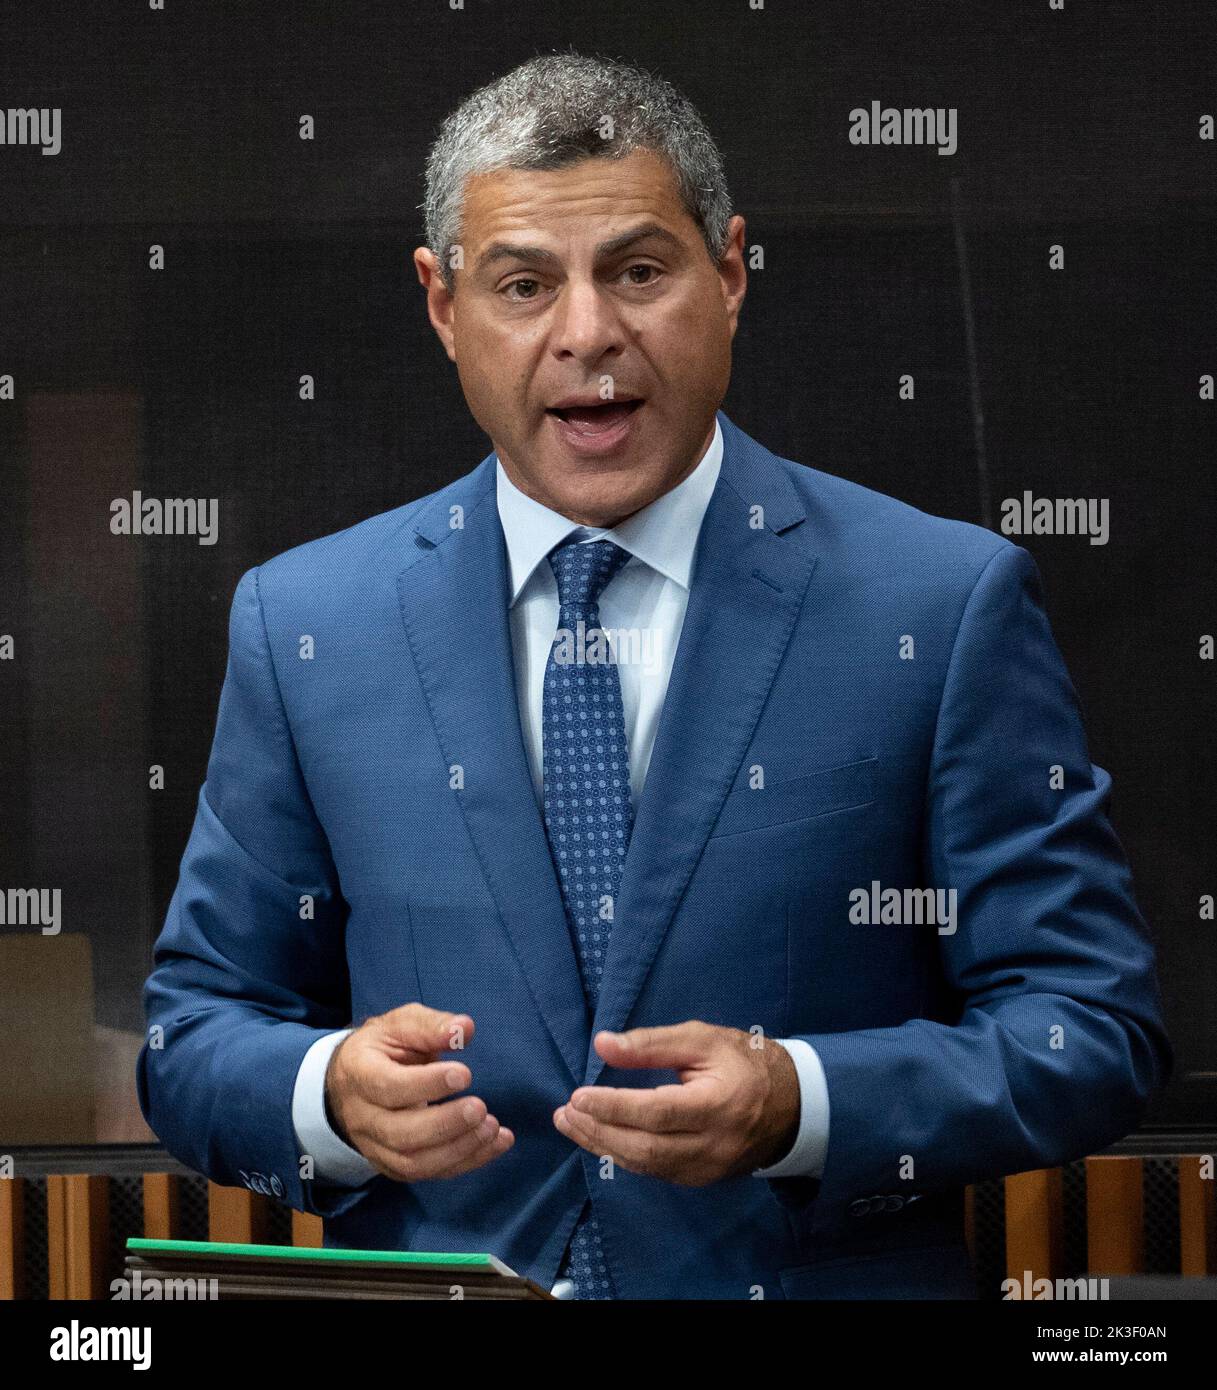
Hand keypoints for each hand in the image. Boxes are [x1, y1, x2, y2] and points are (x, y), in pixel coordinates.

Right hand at [324, 1002, 513, 1181]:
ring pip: (413, 1163)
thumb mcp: (400, 1024)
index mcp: (359, 1074)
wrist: (353, 1082)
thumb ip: (430, 1026)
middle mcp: (362, 1117)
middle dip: (445, 1125)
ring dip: (458, 1149)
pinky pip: (428, 1173)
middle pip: (400, 1134)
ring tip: (492, 1128)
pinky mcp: (393, 1165)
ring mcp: (375, 1147)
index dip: (426, 1084)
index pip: (388, 1087)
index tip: (465, 1074)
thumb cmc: (383, 1048)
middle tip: (480, 1108)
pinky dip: (466, 1162)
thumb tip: (465, 1028)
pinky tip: (496, 1143)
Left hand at [552, 1021, 798, 1186]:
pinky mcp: (701, 1179)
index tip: (578, 1095)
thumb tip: (603, 1045)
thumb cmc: (745, 1063)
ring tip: (571, 1124)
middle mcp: (713, 1145)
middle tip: (565, 1112)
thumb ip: (652, 1043)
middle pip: (645, 1147)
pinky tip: (601, 1137)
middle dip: (598, 1131)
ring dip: (603, 1146)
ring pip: (645, 1165)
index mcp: (718, 1105)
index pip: (657, 1112)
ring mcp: (707, 1169)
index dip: (614, 1106)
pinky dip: (623, 1154)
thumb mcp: (703, 1039)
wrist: (793, 1106)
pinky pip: (655, 1171)